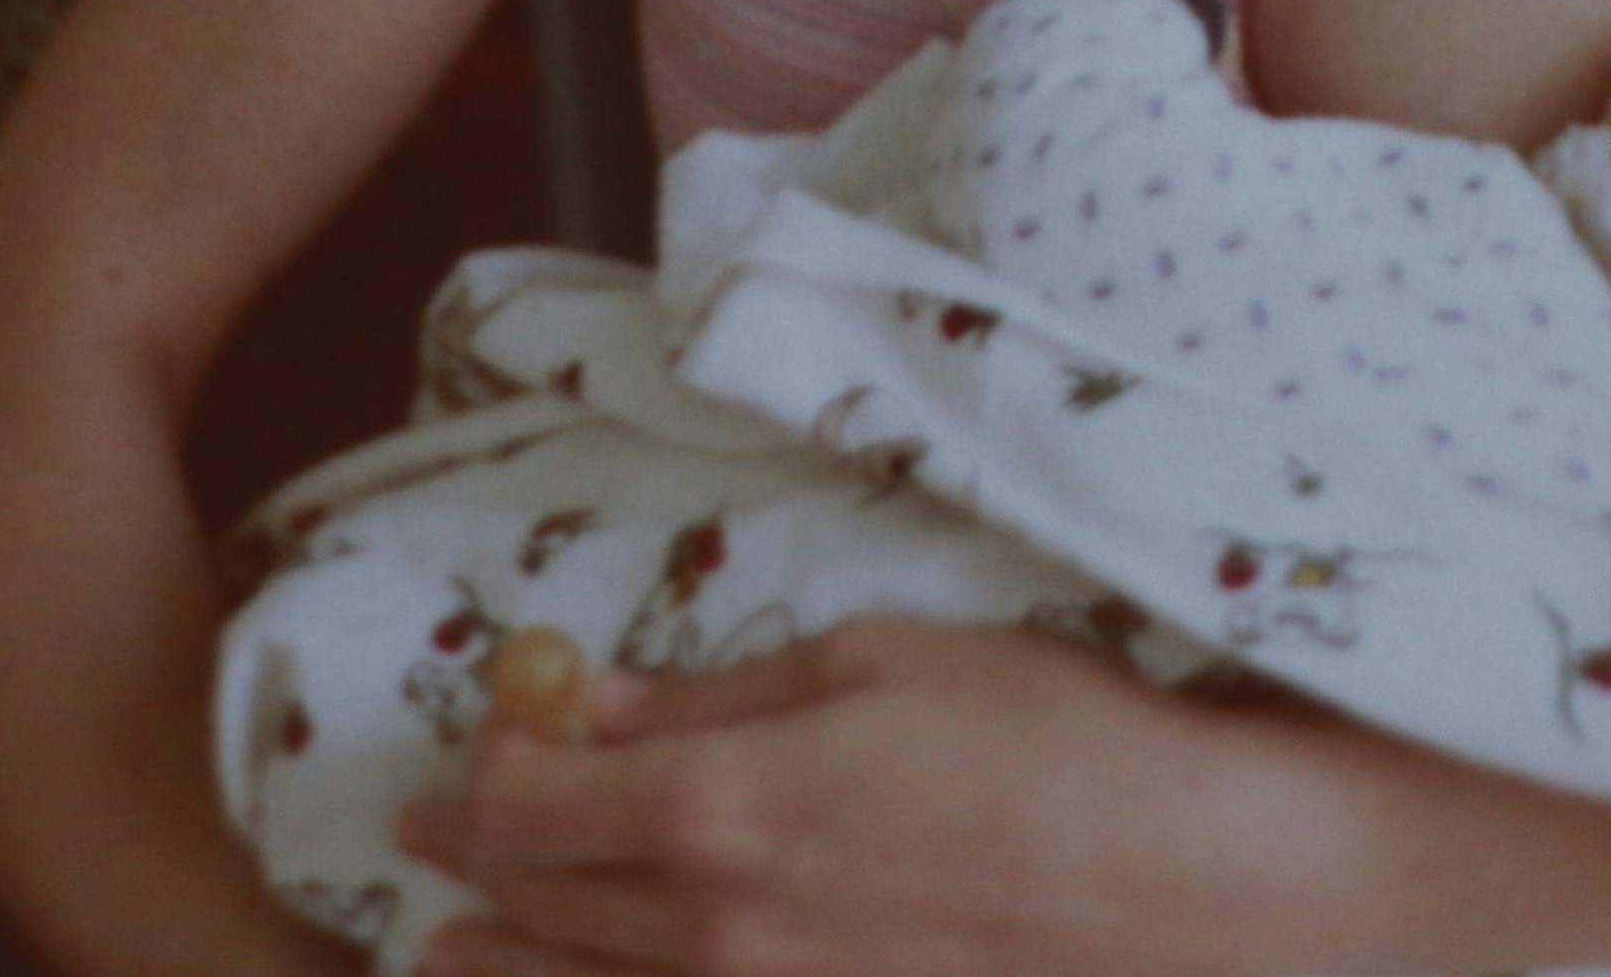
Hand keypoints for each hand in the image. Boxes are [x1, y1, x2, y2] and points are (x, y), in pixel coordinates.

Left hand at [395, 617, 1274, 976]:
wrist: (1182, 892)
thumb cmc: (1052, 747)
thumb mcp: (884, 664)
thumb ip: (722, 693)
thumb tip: (595, 701)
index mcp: (712, 808)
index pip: (529, 800)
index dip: (483, 767)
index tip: (473, 743)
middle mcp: (707, 931)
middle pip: (542, 903)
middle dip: (475, 864)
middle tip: (429, 840)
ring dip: (502, 965)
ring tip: (452, 951)